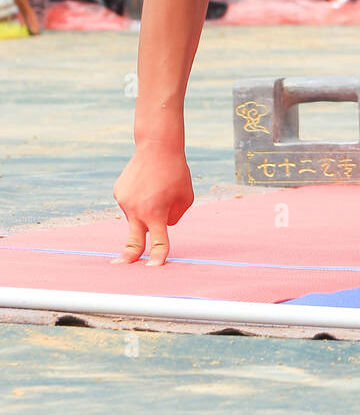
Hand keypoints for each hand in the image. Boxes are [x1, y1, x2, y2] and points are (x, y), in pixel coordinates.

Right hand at [113, 141, 193, 265]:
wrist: (157, 146)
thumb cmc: (176, 172)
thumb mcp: (185, 197)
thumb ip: (174, 218)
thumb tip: (161, 227)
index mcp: (156, 212)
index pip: (158, 241)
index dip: (158, 256)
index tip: (154, 268)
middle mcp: (137, 209)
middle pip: (134, 241)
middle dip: (129, 256)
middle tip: (121, 266)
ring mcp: (124, 201)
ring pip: (136, 217)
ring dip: (144, 211)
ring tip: (154, 189)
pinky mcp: (118, 192)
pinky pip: (130, 205)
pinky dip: (137, 201)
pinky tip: (144, 185)